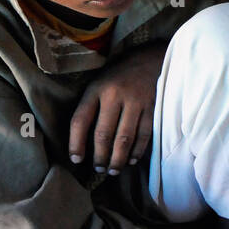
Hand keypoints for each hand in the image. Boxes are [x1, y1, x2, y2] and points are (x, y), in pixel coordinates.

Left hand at [69, 43, 166, 174]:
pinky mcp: (153, 107)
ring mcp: (135, 101)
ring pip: (124, 138)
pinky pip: (144, 134)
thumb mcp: (99, 84)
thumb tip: (84, 141)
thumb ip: (92, 107)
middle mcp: (114, 95)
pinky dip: (138, 151)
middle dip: (100, 156)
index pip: (80, 120)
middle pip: (103, 133)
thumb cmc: (120, 76)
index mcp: (96, 89)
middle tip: (99, 169)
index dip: (76, 143)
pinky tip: (131, 160)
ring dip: (118, 158)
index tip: (76, 159)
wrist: (150, 58)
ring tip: (113, 170)